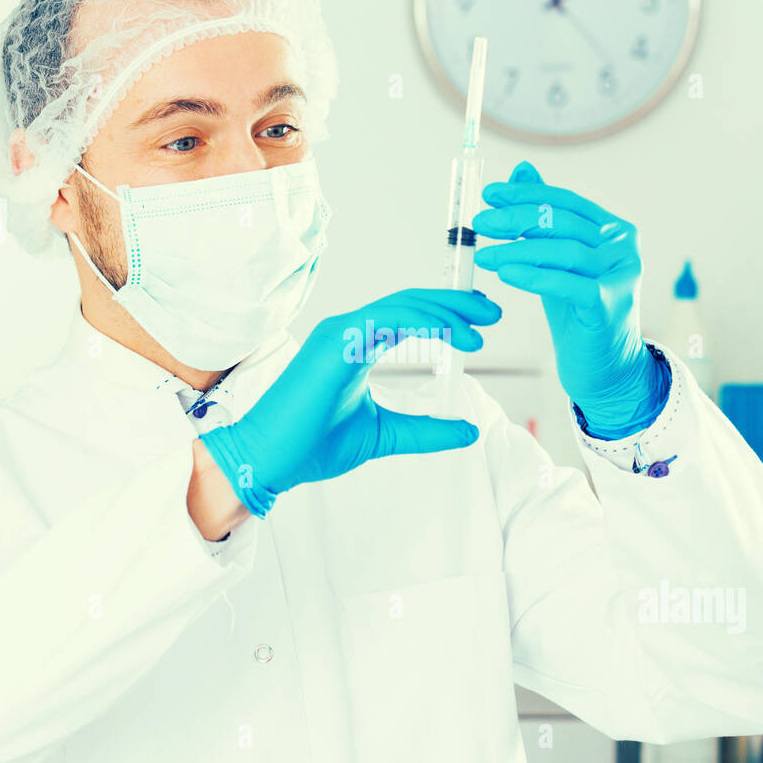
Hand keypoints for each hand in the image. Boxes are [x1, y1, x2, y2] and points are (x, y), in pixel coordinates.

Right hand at [200, 288, 501, 515]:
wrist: (270, 459)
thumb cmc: (313, 446)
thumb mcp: (385, 435)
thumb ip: (425, 429)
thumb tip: (468, 429)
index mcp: (355, 345)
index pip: (408, 316)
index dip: (447, 314)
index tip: (481, 324)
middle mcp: (347, 331)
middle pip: (411, 302)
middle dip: (455, 304)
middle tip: (492, 313)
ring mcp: (338, 332)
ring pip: (403, 306)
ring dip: (446, 313)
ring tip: (480, 330)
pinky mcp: (334, 342)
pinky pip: (387, 320)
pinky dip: (424, 322)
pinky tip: (452, 334)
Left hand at [472, 161, 668, 439]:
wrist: (602, 366)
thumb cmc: (577, 310)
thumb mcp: (556, 259)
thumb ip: (543, 218)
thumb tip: (521, 169)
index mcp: (613, 229)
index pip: (565, 201)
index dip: (526, 194)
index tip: (488, 195)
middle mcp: (623, 246)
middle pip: (564, 223)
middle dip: (516, 219)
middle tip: (479, 223)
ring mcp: (621, 275)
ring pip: (564, 253)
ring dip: (517, 250)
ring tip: (483, 254)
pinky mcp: (610, 305)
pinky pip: (568, 284)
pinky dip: (535, 276)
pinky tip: (506, 274)